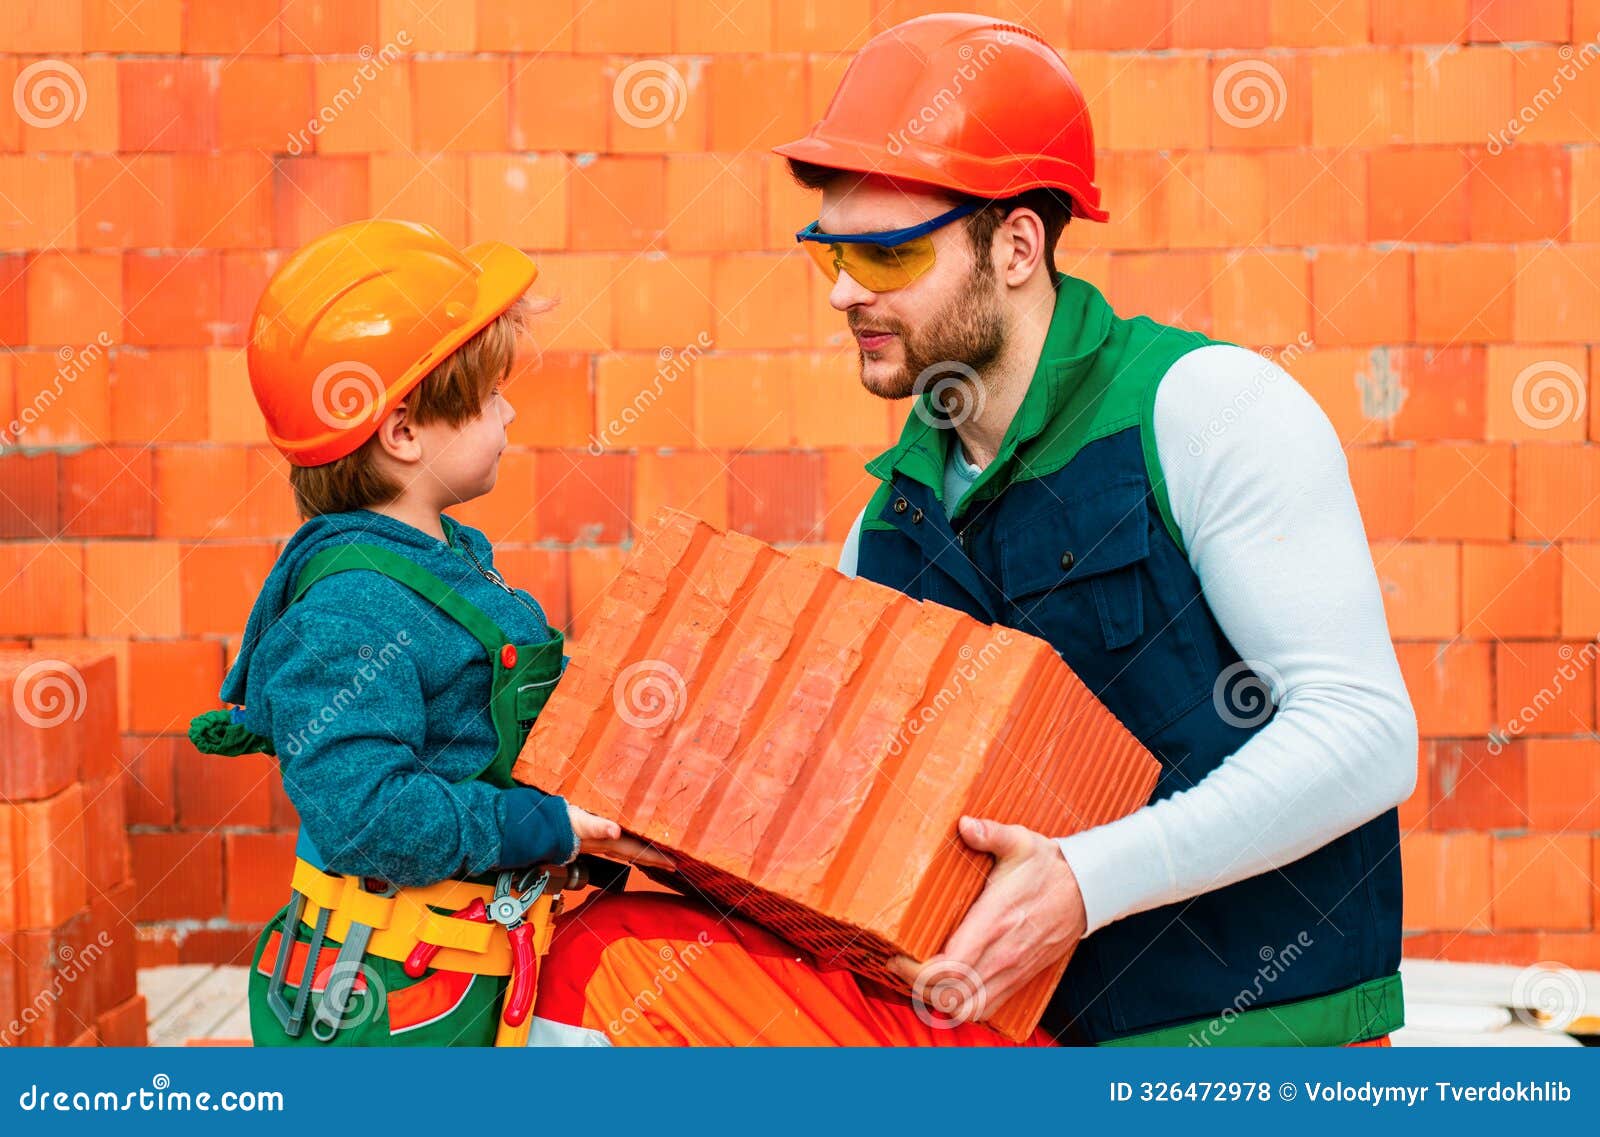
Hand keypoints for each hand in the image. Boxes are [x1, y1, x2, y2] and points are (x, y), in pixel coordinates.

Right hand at [565, 804, 675, 870]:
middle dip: (656, 862)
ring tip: (659, 859)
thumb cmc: (564, 822)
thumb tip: (615, 832)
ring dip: (645, 857)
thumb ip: (598, 827)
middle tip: (674, 866)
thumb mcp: (582, 821)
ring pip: (630, 853)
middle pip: (638, 856)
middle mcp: (608, 845)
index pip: (639, 852)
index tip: (675, 865)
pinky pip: (620, 848)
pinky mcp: (596, 841)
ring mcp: (602, 845)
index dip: (657, 859)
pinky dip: (631, 850)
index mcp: (610, 841)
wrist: (545, 828)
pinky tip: (632, 847)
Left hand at [887, 815, 1086, 1024]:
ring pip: (966, 1008)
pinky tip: (949, 985)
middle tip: (900, 964)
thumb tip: (965, 824)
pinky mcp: (1019, 978)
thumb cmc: (1048, 867)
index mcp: (994, 923)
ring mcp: (1012, 971)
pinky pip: (985, 1007)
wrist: (1087, 890)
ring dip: (939, 999)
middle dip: (917, 985)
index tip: (896, 955)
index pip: (948, 966)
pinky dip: (961, 1004)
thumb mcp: (1020, 842)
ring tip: (921, 976)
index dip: (915, 970)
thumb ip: (990, 833)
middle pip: (950, 994)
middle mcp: (1002, 954)